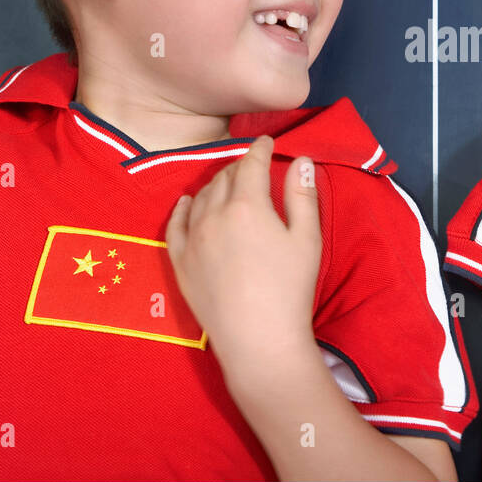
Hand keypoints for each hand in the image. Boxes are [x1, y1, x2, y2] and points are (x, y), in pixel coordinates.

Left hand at [165, 135, 321, 372]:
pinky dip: (183, 207)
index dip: (261, 149)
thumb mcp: (306, 239)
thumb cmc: (290, 289)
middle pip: (225, 178)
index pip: (251, 164)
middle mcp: (214, 214)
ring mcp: (192, 238)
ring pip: (201, 197)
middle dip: (240, 166)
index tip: (267, 142)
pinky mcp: (179, 261)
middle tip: (252, 166)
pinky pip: (175, 224)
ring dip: (216, 184)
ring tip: (228, 184)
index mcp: (248, 205)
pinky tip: (187, 202)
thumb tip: (301, 159)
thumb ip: (302, 195)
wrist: (258, 339)